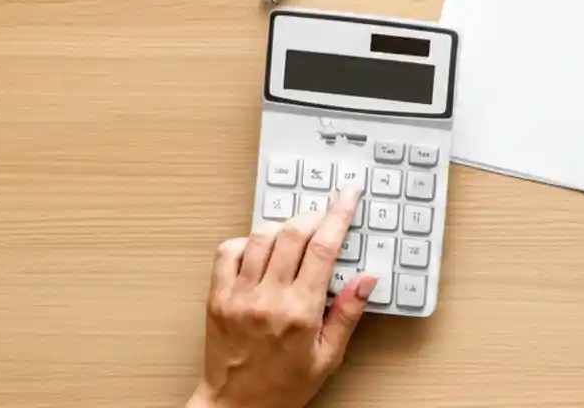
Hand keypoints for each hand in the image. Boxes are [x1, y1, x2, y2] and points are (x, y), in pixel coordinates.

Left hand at [187, 190, 376, 407]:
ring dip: (282, 227)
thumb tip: (366, 279)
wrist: (236, 407)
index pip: (323, 248)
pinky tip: (259, 251)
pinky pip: (228, 251)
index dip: (338, 215)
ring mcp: (239, 295)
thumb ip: (347, 313)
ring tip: (295, 236)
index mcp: (300, 312)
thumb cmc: (283, 386)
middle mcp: (268, 298)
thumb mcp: (328, 356)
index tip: (348, 197)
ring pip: (262, 236)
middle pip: (293, 233)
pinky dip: (246, 242)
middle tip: (324, 216)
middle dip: (314, 216)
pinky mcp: (217, 297)